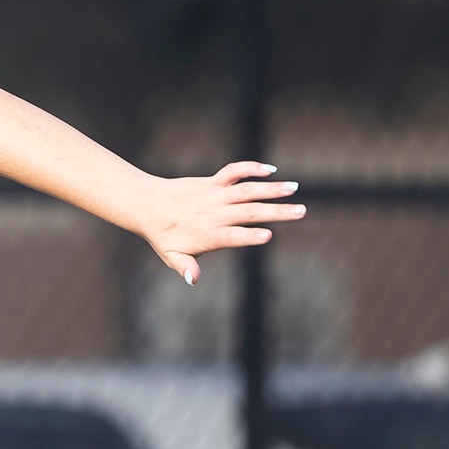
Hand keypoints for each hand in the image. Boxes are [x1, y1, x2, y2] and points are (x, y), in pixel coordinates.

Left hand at [138, 161, 303, 285]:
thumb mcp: (171, 256)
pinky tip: (271, 170)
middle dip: (276, 212)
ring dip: (271, 189)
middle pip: (249, 212)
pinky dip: (250, 168)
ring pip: (246, 190)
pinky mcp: (212, 182)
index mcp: (209, 235)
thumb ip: (185, 268)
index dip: (249, 236)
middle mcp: (215, 214)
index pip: (232, 236)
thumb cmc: (163, 235)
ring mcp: (215, 195)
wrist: (147, 204)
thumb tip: (193, 280)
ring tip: (294, 188)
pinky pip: (233, 171)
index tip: (268, 234)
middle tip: (301, 211)